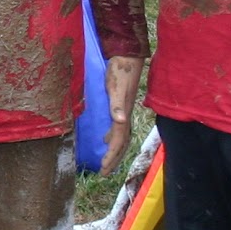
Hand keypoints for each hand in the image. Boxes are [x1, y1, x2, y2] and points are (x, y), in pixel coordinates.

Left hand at [99, 56, 143, 173]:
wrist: (127, 56)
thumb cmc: (120, 71)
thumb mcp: (115, 88)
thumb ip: (117, 105)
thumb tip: (121, 121)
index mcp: (123, 116)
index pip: (117, 143)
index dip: (111, 157)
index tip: (103, 170)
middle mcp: (125, 117)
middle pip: (121, 144)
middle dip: (113, 159)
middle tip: (104, 173)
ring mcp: (124, 111)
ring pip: (120, 137)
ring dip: (113, 150)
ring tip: (106, 161)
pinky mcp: (121, 105)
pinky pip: (117, 127)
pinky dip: (111, 136)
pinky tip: (103, 138)